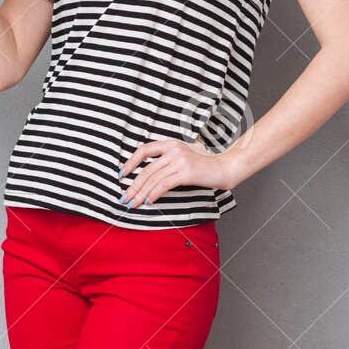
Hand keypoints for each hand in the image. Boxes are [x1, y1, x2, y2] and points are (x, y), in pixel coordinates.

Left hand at [119, 137, 233, 206]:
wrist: (225, 168)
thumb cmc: (204, 166)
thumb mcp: (184, 157)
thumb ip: (168, 161)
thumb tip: (148, 178)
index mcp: (171, 144)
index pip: (144, 150)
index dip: (131, 162)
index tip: (122, 174)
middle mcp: (174, 150)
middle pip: (146, 170)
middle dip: (133, 186)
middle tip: (124, 198)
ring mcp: (180, 160)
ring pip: (153, 179)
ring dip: (141, 194)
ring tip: (133, 204)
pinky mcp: (186, 172)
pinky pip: (164, 185)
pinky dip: (154, 194)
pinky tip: (149, 201)